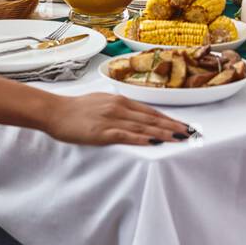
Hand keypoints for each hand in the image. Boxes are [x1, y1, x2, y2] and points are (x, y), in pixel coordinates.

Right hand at [43, 92, 190, 145]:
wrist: (55, 112)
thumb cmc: (76, 109)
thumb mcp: (101, 102)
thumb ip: (119, 108)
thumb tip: (135, 115)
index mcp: (120, 101)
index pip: (151, 111)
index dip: (168, 119)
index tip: (184, 125)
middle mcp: (119, 108)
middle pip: (151, 119)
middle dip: (172, 126)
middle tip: (190, 133)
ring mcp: (111, 119)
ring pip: (143, 127)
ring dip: (163, 133)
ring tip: (179, 138)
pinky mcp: (102, 132)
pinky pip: (126, 136)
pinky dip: (142, 139)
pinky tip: (154, 143)